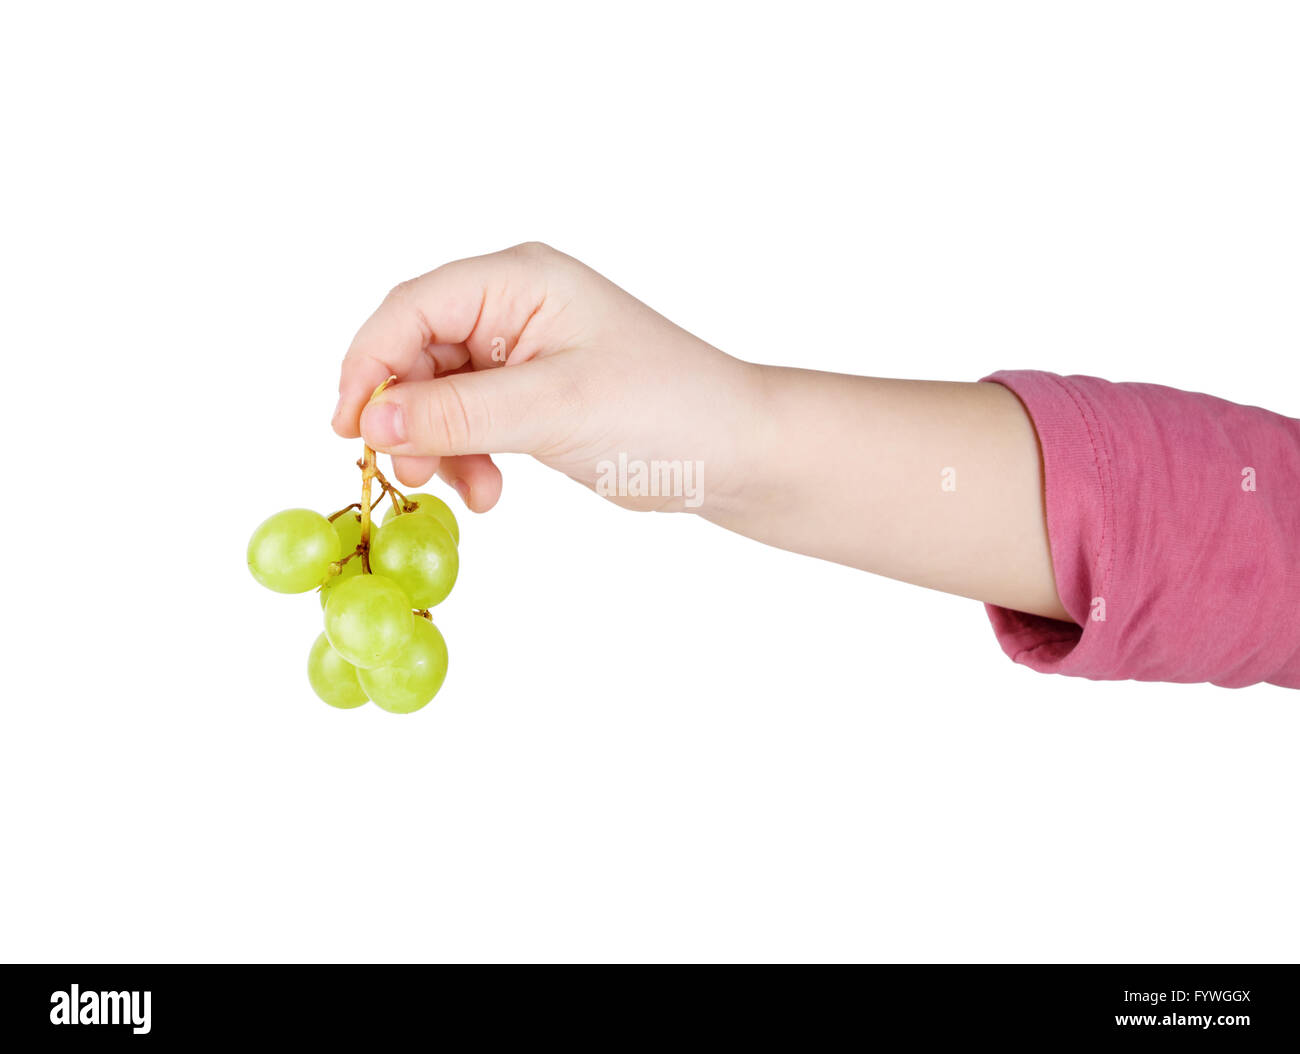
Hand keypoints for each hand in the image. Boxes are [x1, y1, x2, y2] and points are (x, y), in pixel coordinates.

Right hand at [335, 242, 1067, 620]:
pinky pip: (473, 418)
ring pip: (440, 391)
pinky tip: (490, 491)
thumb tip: (371, 418)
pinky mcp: (535, 393)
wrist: (738, 453)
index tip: (350, 431)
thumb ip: (458, 411)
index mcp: (520, 280)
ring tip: (467, 491)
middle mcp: (516, 304)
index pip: (411, 308)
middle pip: (417, 350)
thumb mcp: (553, 411)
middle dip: (405, 413)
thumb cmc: (665, 413)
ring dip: (438, 443)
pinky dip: (469, 454)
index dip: (368, 366)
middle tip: (407, 472)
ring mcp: (525, 349)